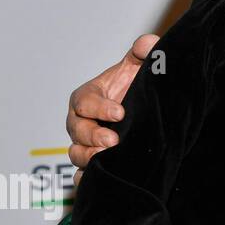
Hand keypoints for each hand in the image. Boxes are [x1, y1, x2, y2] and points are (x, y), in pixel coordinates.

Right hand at [66, 34, 158, 183]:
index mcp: (87, 97)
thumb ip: (142, 53)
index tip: (120, 113)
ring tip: (108, 159)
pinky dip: (85, 180)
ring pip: (76, 154)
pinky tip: (98, 181)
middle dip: (92, 137)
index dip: (99, 108)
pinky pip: (80, 174)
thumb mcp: (137, 67)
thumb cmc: (133, 86)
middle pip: (76, 131)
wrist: (142, 110)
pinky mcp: (91, 161)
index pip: (85, 102)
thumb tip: (148, 43)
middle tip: (113, 141)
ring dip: (89, 158)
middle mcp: (80, 121)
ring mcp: (83, 143)